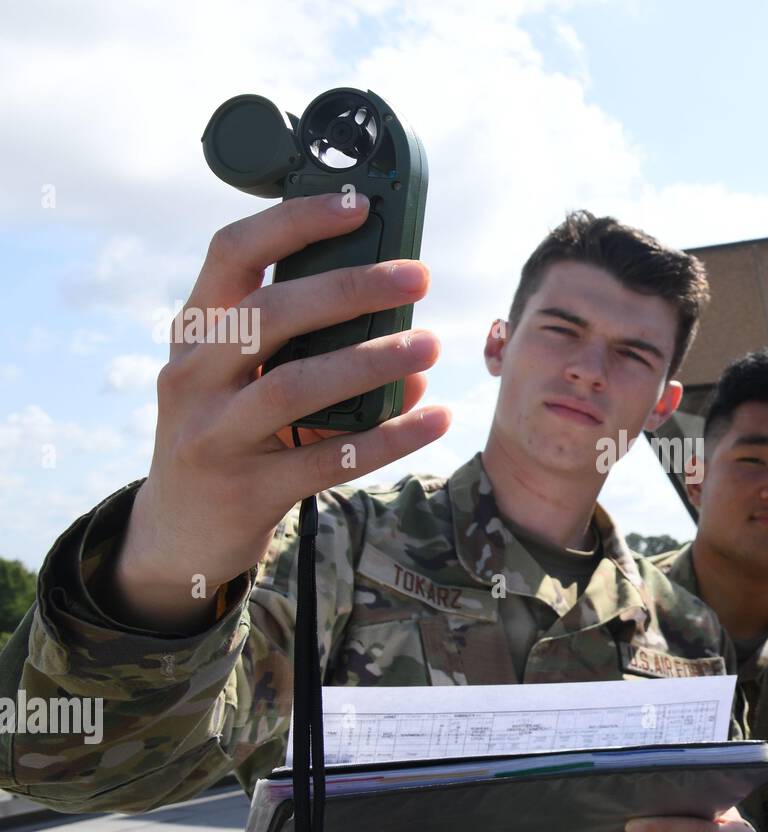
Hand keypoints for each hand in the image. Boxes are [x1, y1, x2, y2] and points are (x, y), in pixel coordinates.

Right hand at [108, 192, 450, 632]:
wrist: (178, 533)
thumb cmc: (229, 435)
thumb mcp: (244, 380)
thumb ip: (311, 353)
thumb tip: (413, 346)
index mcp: (196, 331)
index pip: (232, 253)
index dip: (294, 221)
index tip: (360, 206)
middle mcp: (194, 375)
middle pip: (271, 313)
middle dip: (350, 288)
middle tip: (418, 278)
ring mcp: (214, 434)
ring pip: (294, 386)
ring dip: (370, 362)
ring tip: (430, 347)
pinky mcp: (246, 490)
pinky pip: (328, 459)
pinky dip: (387, 437)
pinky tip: (433, 419)